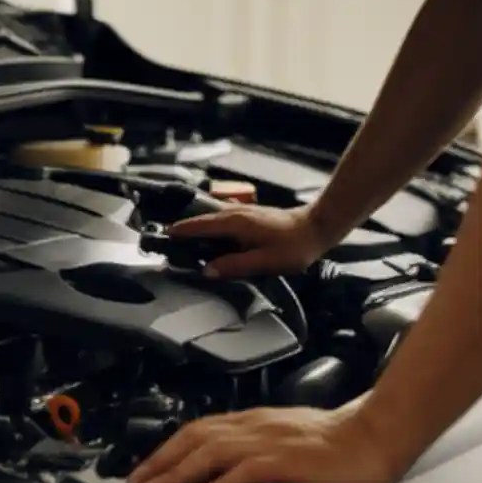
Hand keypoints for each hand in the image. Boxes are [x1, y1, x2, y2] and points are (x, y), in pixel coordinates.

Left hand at [126, 406, 401, 482]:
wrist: (375, 436)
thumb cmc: (334, 444)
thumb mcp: (283, 442)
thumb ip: (253, 453)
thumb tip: (219, 475)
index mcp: (253, 421)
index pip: (198, 428)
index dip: (168, 447)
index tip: (145, 468)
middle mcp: (254, 425)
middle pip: (195, 435)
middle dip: (161, 458)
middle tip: (134, 481)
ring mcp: (269, 441)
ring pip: (211, 451)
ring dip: (178, 470)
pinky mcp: (286, 460)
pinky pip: (244, 471)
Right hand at [168, 204, 332, 277]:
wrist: (317, 227)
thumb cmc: (293, 246)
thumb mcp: (264, 261)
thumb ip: (234, 265)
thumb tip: (206, 271)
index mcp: (235, 223)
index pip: (200, 225)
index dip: (182, 230)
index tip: (164, 235)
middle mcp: (236, 213)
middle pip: (203, 219)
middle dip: (185, 228)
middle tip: (169, 239)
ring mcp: (244, 211)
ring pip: (213, 218)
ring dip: (198, 226)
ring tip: (185, 239)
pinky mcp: (251, 215)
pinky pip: (223, 219)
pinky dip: (211, 226)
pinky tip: (212, 236)